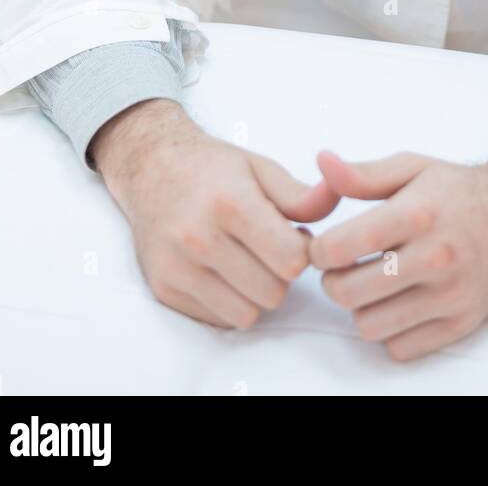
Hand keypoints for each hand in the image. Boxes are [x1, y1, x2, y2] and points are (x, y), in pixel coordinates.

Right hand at [92, 99, 340, 329]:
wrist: (151, 168)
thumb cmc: (213, 168)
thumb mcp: (261, 168)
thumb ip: (303, 195)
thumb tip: (336, 202)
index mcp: (231, 203)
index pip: (291, 260)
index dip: (302, 252)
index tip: (293, 236)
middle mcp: (199, 238)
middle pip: (273, 292)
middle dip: (280, 274)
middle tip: (269, 249)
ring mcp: (178, 268)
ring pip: (248, 314)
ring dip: (257, 294)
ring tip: (248, 261)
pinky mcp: (164, 289)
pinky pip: (219, 320)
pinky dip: (230, 302)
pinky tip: (224, 271)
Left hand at [308, 147, 487, 360]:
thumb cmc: (458, 191)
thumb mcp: (412, 168)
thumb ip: (362, 174)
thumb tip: (322, 162)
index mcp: (418, 214)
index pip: (341, 248)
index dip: (318, 251)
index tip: (324, 247)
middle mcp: (435, 257)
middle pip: (348, 294)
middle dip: (334, 281)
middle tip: (343, 268)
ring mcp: (450, 296)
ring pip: (370, 326)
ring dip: (362, 308)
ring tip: (372, 284)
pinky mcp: (461, 323)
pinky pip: (400, 347)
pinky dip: (391, 330)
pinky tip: (399, 302)